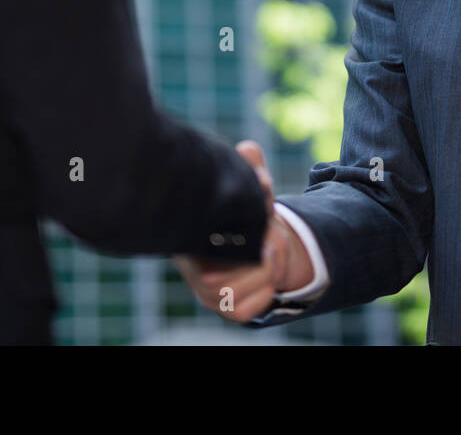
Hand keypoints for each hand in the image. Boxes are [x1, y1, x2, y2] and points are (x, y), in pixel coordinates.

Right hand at [175, 140, 314, 322]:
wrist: (260, 251)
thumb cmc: (245, 219)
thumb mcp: (250, 193)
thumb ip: (250, 172)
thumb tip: (248, 148)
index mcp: (190, 241)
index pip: (200, 245)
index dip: (235, 236)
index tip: (262, 225)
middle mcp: (193, 272)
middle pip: (217, 277)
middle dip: (255, 255)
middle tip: (270, 240)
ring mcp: (208, 295)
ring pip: (235, 294)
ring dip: (264, 273)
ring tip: (268, 255)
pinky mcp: (229, 312)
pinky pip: (249, 309)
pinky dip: (265, 293)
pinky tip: (265, 278)